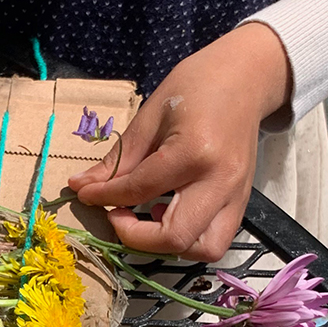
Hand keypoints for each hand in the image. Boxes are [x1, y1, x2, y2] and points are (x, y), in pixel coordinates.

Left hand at [67, 22, 290, 261]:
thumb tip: (81, 186)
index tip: (85, 194)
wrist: (246, 77)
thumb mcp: (150, 116)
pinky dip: (187, 238)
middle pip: (175, 238)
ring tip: (147, 218)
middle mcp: (220, 181)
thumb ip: (118, 159)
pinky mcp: (242, 203)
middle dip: (135, 237)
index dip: (104, 197)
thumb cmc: (196, 88)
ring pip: (204, 249)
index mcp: (194, 152)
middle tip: (117, 216)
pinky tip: (168, 213)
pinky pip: (215, 239)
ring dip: (168, 245)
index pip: (140, 190)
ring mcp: (237, 196)